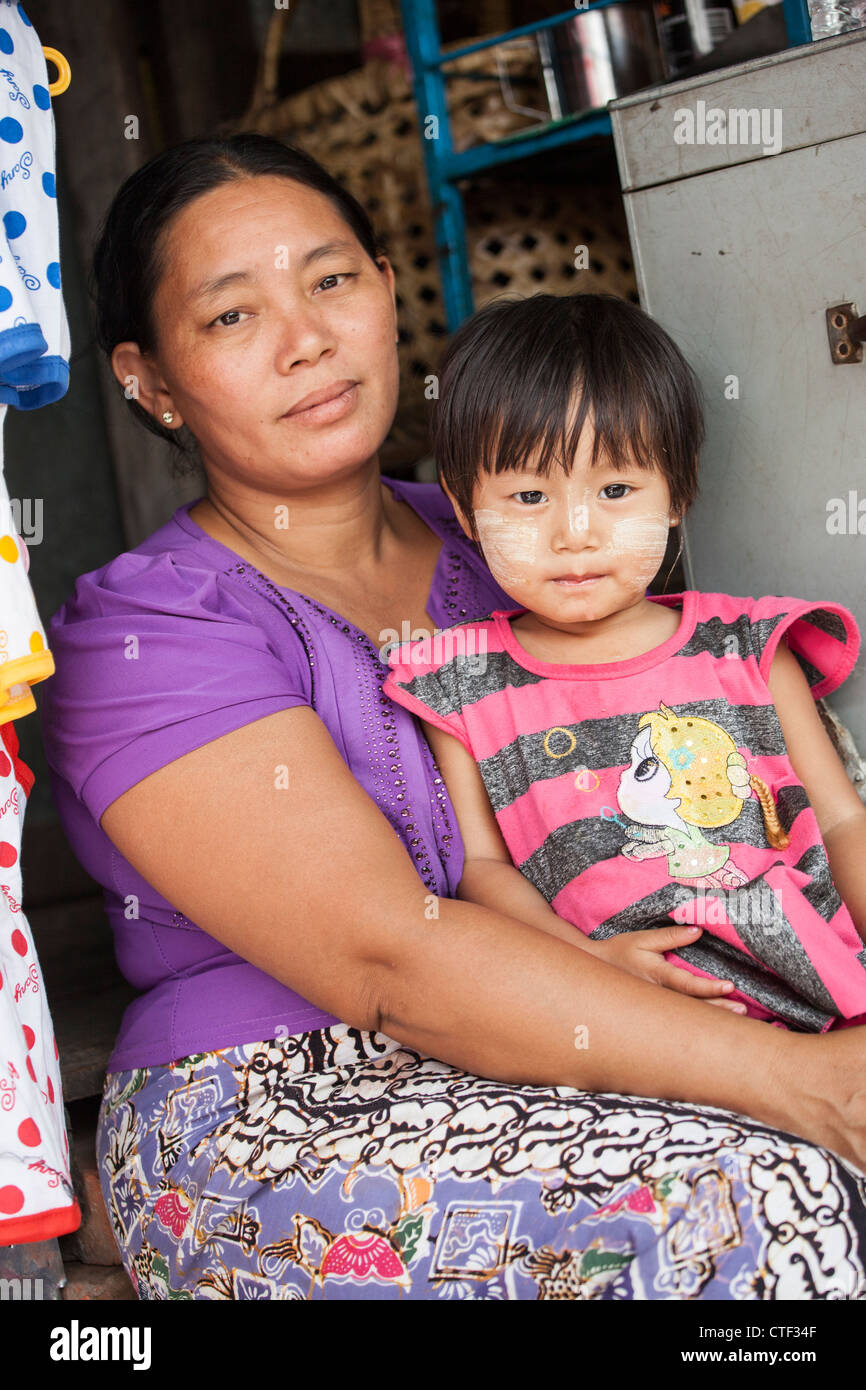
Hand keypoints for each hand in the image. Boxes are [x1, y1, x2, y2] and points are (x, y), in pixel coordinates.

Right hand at [582, 926, 746, 1011]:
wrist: (596, 971)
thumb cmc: (619, 952)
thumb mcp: (642, 940)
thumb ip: (670, 936)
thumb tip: (697, 931)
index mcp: (657, 975)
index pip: (688, 984)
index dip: (709, 987)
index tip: (729, 986)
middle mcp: (659, 995)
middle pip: (693, 1006)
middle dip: (718, 1009)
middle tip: (742, 1011)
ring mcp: (658, 1006)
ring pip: (688, 1016)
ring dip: (712, 1018)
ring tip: (737, 1021)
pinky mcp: (657, 1010)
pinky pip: (681, 1018)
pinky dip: (699, 1021)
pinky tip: (715, 1025)